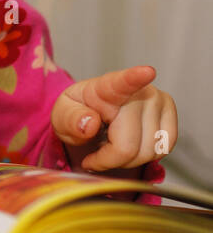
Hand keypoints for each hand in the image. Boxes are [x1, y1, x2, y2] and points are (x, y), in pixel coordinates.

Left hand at [51, 66, 177, 171]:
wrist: (92, 116)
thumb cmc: (78, 114)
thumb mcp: (62, 117)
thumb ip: (71, 120)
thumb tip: (90, 124)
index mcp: (107, 87)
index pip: (122, 83)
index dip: (135, 78)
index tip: (147, 72)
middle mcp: (139, 91)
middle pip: (128, 145)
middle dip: (109, 159)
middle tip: (94, 156)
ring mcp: (159, 101)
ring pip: (147, 153)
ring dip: (126, 161)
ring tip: (110, 148)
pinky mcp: (171, 115)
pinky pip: (162, 151)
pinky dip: (143, 158)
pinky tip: (129, 148)